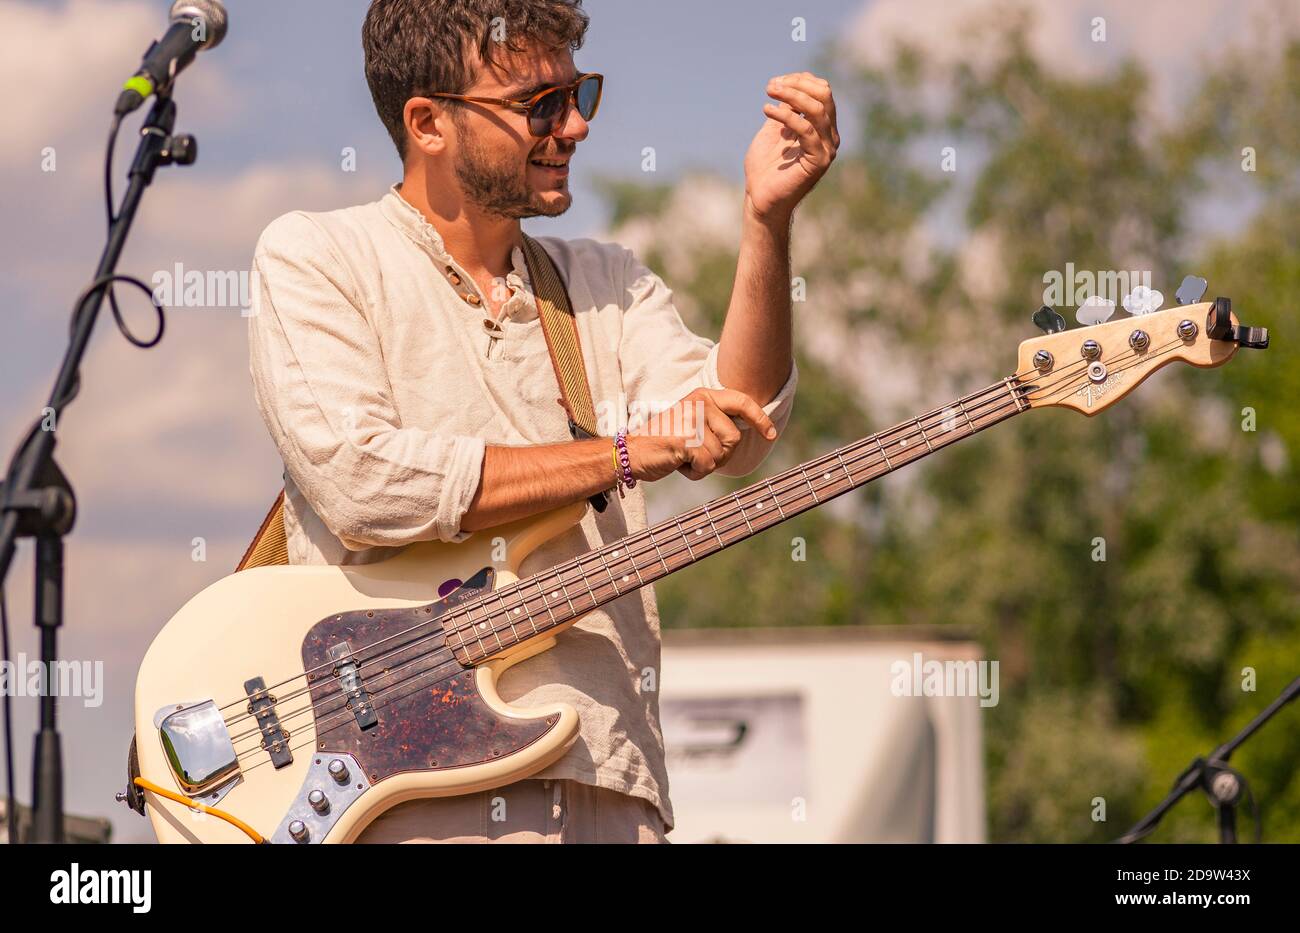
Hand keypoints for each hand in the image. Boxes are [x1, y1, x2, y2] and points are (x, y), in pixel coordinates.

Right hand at [626, 388, 776, 481]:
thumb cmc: (665, 443)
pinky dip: (695, 472)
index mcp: (703, 395)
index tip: (771, 434)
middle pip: (735, 438)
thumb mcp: (692, 423)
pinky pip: (707, 465)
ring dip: (705, 465)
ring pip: (721, 455)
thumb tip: (749, 429)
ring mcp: (692, 421)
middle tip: (697, 453)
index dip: (761, 419)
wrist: (632, 453)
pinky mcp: (686, 440)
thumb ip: (716, 422)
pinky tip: (679, 464)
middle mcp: (699, 403)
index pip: (742, 402)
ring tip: (684, 457)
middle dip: (721, 455)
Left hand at [744, 72, 839, 222]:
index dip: (800, 80)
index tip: (775, 82)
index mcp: (821, 127)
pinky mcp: (818, 160)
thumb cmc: (765, 167)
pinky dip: (786, 115)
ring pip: (817, 109)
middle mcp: (829, 136)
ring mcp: (826, 148)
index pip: (821, 91)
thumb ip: (785, 109)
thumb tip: (789, 86)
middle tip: (771, 86)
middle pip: (824, 95)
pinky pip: (806, 129)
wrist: (760, 198)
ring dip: (791, 95)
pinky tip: (766, 111)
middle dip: (797, 84)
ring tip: (768, 93)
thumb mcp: (774, 129)